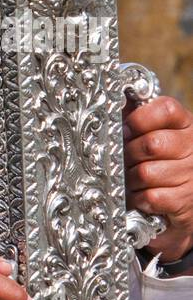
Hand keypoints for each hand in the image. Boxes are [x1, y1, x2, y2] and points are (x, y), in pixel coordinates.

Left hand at [124, 95, 192, 263]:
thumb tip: (114, 97)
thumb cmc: (162, 159)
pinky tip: (138, 195)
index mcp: (185, 124)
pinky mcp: (184, 202)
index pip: (166, 109)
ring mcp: (191, 175)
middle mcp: (192, 148)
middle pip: (152, 144)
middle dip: (129, 153)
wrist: (184, 200)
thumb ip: (137, 113)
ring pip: (147, 173)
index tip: (125, 129)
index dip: (139, 119)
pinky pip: (151, 197)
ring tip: (129, 178)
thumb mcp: (154, 131)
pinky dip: (138, 198)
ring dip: (130, 178)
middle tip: (123, 159)